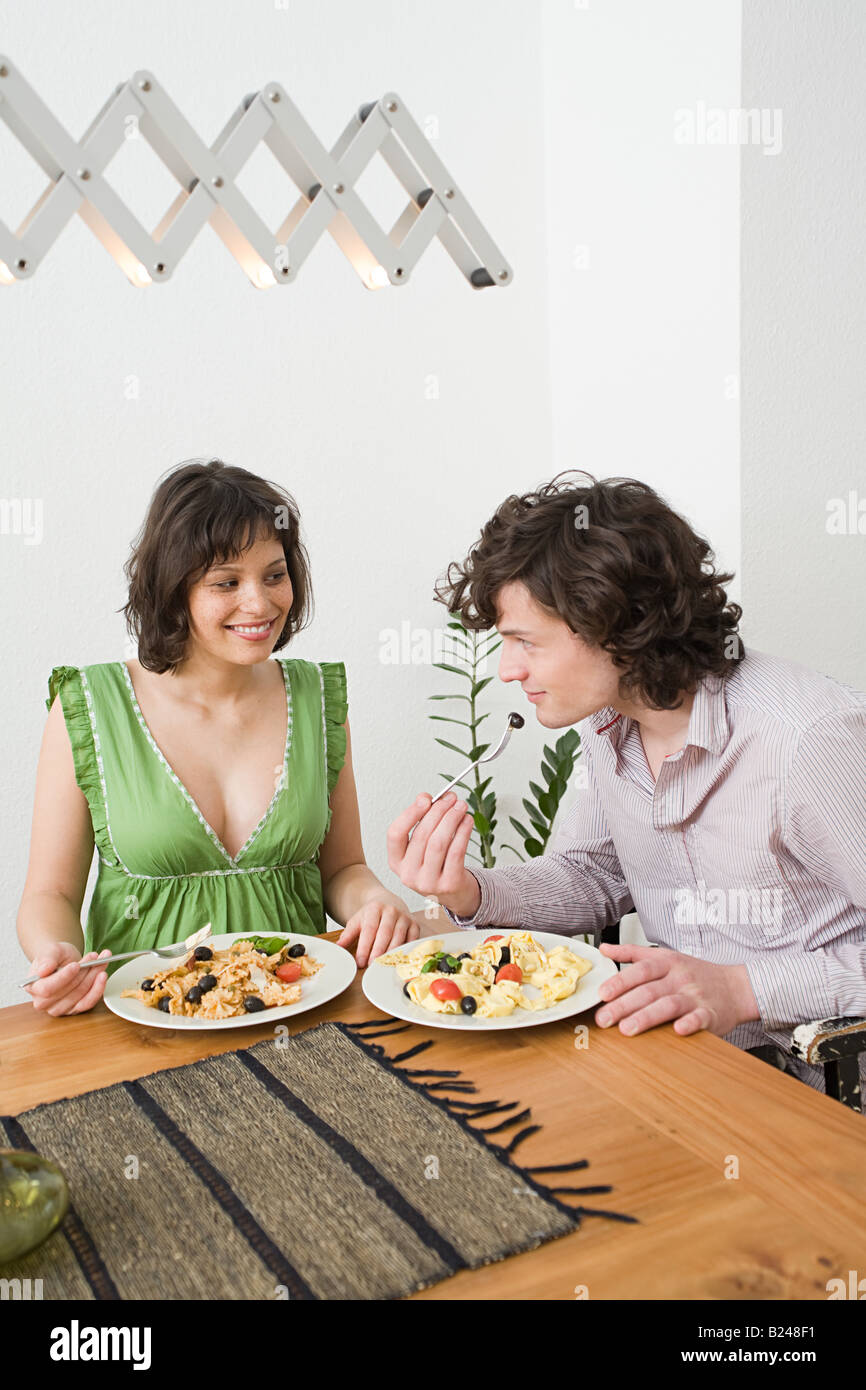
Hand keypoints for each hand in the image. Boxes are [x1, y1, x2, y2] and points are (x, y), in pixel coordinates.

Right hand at [25, 941, 112, 1016]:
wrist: (63, 961)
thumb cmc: (55, 957)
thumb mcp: (50, 951)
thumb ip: (46, 959)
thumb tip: (43, 970)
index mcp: (34, 988)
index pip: (48, 988)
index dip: (64, 978)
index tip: (76, 965)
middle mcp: (44, 1003)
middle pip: (68, 992)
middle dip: (85, 972)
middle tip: (95, 957)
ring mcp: (60, 1008)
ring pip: (81, 995)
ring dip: (94, 977)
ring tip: (102, 961)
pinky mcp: (74, 1009)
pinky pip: (88, 1002)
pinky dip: (98, 988)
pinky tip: (103, 975)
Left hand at [337, 901, 419, 968]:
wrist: (388, 901)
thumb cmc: (372, 915)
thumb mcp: (357, 921)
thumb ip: (348, 934)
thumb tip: (338, 948)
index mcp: (375, 908)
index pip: (369, 930)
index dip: (365, 947)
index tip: (360, 962)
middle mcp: (391, 911)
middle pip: (385, 934)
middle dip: (378, 952)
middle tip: (372, 966)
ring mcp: (405, 917)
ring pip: (399, 937)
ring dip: (392, 953)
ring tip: (384, 966)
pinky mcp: (415, 924)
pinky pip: (413, 938)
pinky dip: (407, 950)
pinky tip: (400, 960)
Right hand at [387, 791, 479, 916]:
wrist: (455, 894)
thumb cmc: (436, 865)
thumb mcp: (422, 846)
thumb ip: (420, 821)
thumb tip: (425, 797)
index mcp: (396, 862)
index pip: (395, 834)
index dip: (410, 813)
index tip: (426, 798)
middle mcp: (408, 874)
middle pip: (422, 835)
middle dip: (438, 811)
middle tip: (451, 798)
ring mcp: (428, 882)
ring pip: (439, 842)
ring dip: (452, 819)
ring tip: (461, 807)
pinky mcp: (449, 884)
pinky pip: (456, 852)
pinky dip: (463, 832)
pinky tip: (467, 821)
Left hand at [594, 942, 757, 1036]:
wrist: (735, 987)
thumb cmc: (696, 973)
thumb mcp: (666, 956)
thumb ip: (633, 953)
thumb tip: (603, 949)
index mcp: (668, 963)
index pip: (641, 970)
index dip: (620, 981)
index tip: (602, 994)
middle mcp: (680, 978)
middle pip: (649, 990)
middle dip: (624, 1005)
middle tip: (603, 1019)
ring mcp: (695, 996)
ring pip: (669, 1005)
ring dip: (647, 1017)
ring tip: (627, 1029)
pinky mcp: (711, 1014)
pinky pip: (700, 1018)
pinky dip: (689, 1023)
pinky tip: (678, 1030)